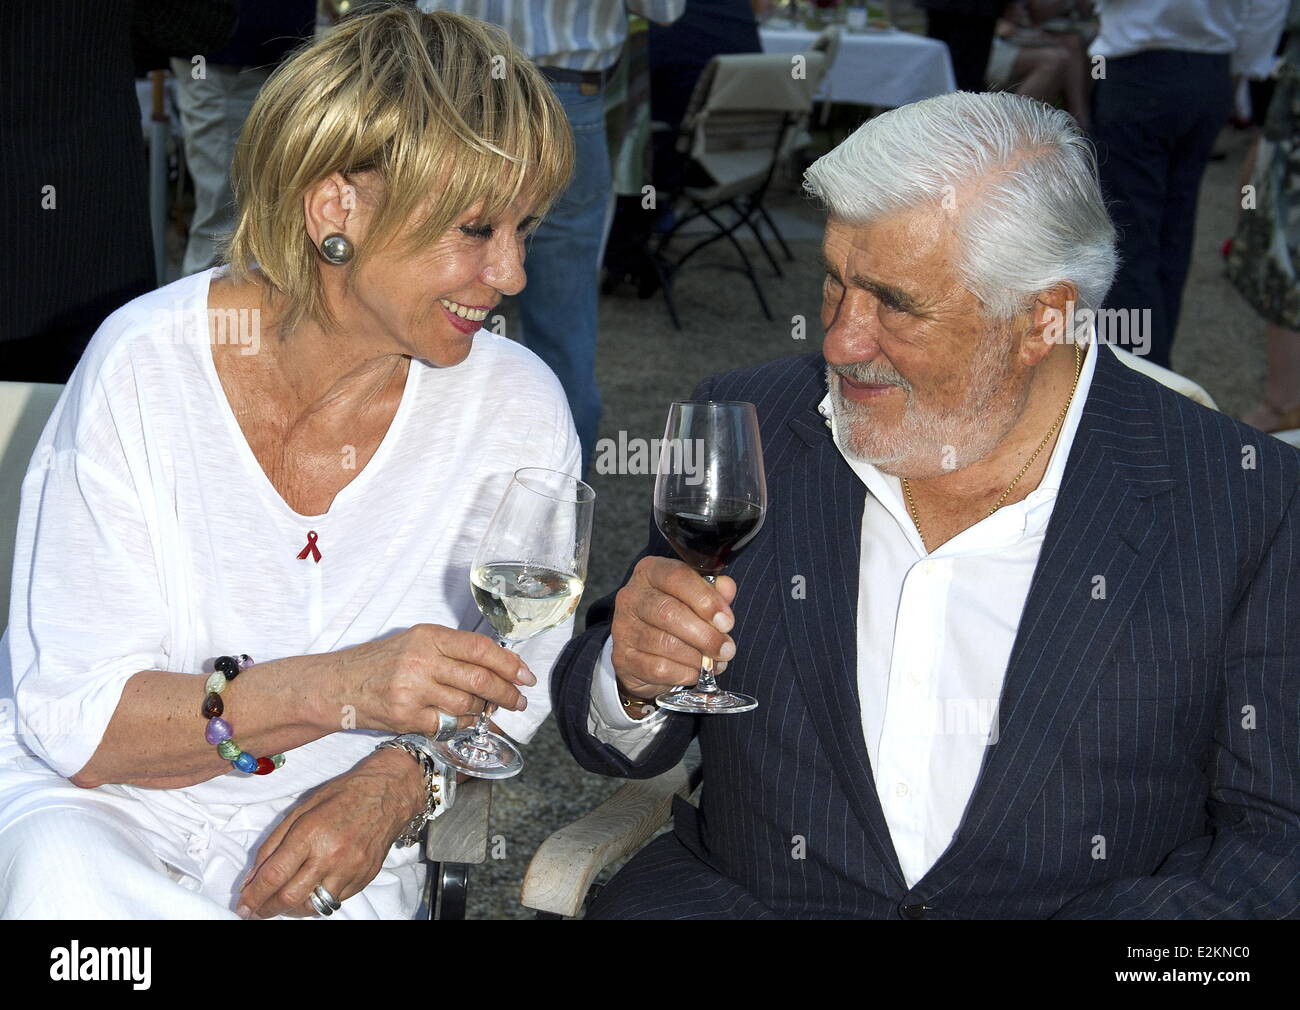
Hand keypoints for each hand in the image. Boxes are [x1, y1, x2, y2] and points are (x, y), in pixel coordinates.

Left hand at [236, 748, 422, 918]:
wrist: (388, 792)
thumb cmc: (342, 795)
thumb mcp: (301, 810)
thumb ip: (273, 845)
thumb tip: (252, 878)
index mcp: (310, 833)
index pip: (274, 876)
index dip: (254, 896)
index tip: (243, 906)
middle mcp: (331, 855)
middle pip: (290, 898)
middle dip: (267, 909)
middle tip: (257, 910)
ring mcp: (351, 869)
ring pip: (313, 907)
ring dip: (292, 909)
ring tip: (283, 902)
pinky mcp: (364, 878)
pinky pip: (335, 901)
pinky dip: (317, 900)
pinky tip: (311, 890)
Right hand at [329, 624, 534, 735]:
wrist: (338, 685)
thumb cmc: (381, 662)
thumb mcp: (417, 643)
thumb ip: (455, 650)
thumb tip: (502, 664)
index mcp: (429, 636)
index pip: (480, 648)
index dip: (509, 664)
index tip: (526, 676)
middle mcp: (422, 660)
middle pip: (480, 679)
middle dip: (506, 693)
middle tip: (518, 701)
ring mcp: (413, 690)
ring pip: (467, 704)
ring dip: (483, 711)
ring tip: (486, 709)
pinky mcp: (406, 716)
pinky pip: (448, 725)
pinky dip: (461, 725)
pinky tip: (462, 721)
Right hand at [610, 557, 736, 699]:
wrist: (644, 648)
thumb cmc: (675, 616)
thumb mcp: (695, 597)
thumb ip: (713, 590)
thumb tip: (727, 587)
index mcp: (650, 571)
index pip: (677, 577)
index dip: (706, 600)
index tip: (727, 622)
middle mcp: (631, 596)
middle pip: (669, 613)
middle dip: (705, 635)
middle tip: (727, 648)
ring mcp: (623, 627)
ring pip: (665, 643)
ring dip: (698, 657)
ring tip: (715, 662)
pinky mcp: (623, 657)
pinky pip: (658, 668)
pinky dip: (684, 672)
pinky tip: (696, 671)